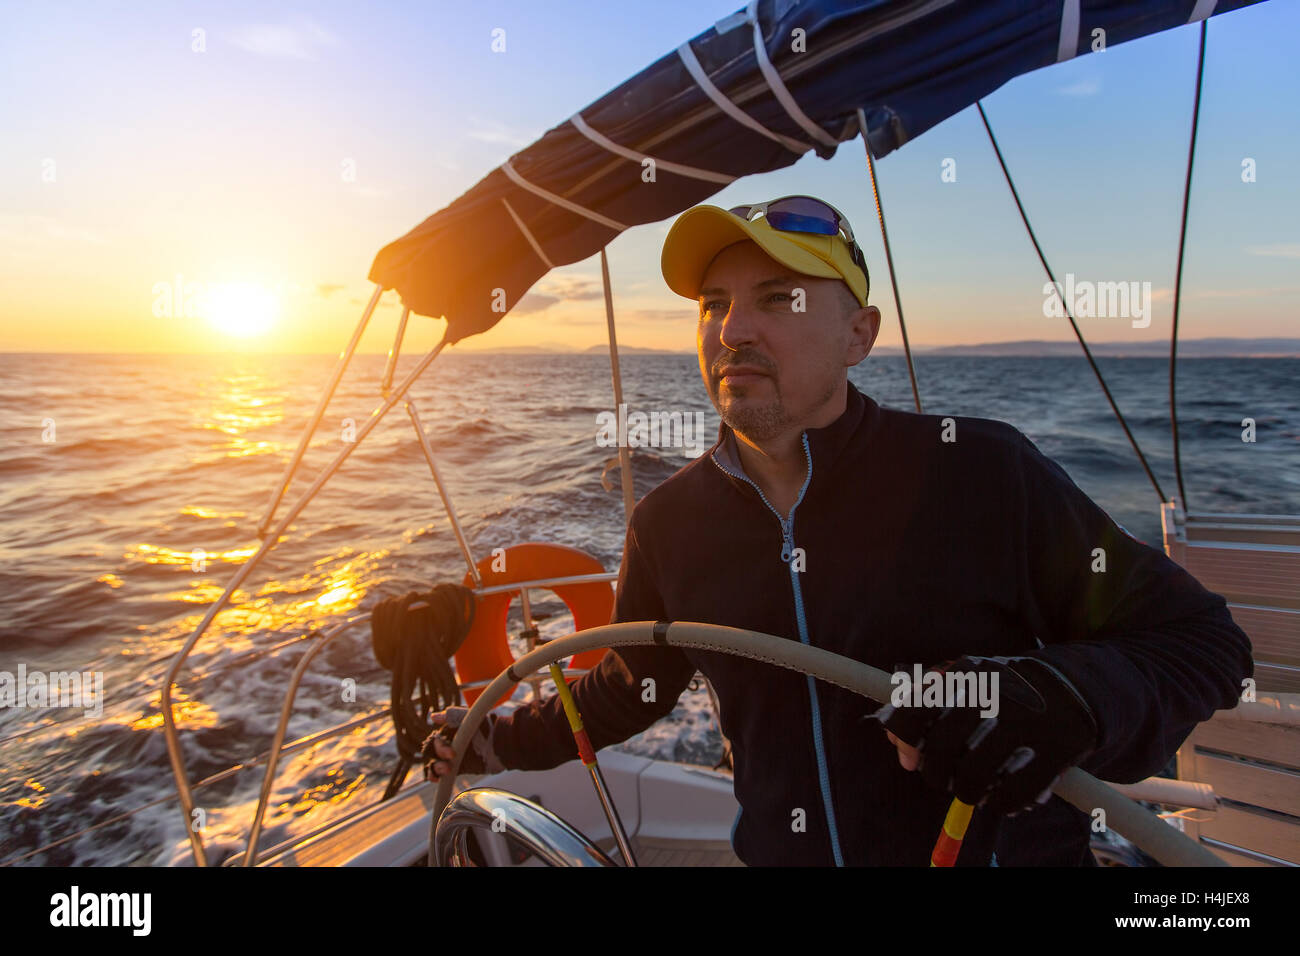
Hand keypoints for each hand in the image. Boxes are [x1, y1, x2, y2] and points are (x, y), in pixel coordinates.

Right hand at [422, 706, 504, 780]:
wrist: (503, 743)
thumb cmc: (488, 726)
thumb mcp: (470, 717)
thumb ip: (453, 715)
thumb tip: (433, 717)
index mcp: (450, 731)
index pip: (436, 740)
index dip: (439, 746)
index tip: (450, 751)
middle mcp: (450, 744)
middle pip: (434, 752)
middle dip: (439, 756)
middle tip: (452, 757)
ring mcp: (454, 757)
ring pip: (435, 764)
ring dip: (436, 768)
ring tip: (446, 770)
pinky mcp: (459, 768)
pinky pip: (443, 774)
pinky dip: (436, 777)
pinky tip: (437, 779)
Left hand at [876, 655, 1097, 814]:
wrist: (1076, 685)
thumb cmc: (1003, 689)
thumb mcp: (965, 681)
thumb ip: (925, 702)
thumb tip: (897, 745)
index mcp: (969, 671)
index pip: (916, 708)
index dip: (906, 740)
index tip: (910, 758)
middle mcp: (997, 692)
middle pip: (944, 746)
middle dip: (936, 773)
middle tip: (944, 781)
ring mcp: (1029, 720)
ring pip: (977, 774)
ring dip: (968, 793)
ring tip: (972, 792)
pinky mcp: (1058, 748)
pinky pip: (1017, 792)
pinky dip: (1003, 804)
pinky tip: (1003, 800)